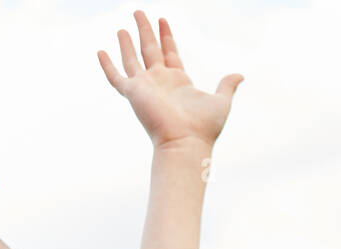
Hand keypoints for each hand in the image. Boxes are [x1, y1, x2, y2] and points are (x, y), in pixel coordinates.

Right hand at [97, 11, 242, 152]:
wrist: (186, 142)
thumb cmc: (204, 128)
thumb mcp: (221, 101)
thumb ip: (227, 85)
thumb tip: (240, 75)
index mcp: (178, 82)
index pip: (169, 52)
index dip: (166, 36)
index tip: (163, 19)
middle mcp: (160, 82)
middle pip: (150, 50)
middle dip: (146, 31)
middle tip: (139, 12)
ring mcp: (145, 87)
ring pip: (133, 59)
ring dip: (128, 42)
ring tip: (123, 27)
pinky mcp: (134, 93)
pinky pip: (116, 77)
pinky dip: (107, 65)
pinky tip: (100, 51)